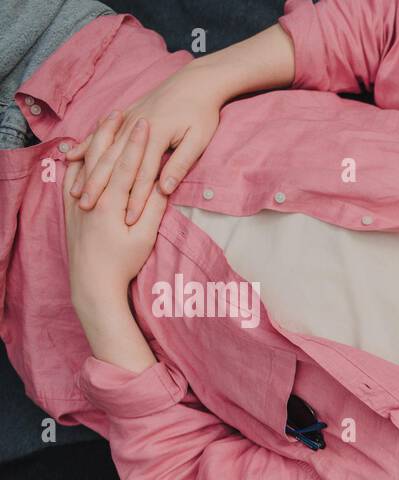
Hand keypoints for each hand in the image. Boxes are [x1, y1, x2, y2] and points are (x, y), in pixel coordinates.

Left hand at [63, 116, 167, 308]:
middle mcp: (92, 196)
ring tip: (105, 122)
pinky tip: (82, 148)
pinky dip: (79, 158)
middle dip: (114, 133)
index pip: (127, 165)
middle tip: (123, 111)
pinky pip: (72, 175)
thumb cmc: (123, 264)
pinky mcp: (70, 207)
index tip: (146, 123)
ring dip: (97, 140)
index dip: (137, 143)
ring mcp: (77, 201)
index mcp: (113, 204)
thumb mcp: (144, 239)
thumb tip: (163, 185)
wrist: (92, 283)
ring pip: (87, 161)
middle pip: (104, 156)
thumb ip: (153, 209)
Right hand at [68, 60, 222, 224]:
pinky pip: (100, 133)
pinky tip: (71, 157)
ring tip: (78, 192)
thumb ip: (181, 164)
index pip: (143, 174)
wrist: (196, 82)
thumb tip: (165, 189)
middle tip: (90, 210)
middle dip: (102, 188)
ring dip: (89, 172)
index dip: (136, 199)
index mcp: (156, 135)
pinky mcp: (125, 114)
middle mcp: (136, 126)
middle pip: (115, 162)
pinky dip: (85, 145)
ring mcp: (127, 118)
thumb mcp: (199, 140)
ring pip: (103, 149)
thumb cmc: (202, 114)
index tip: (129, 220)